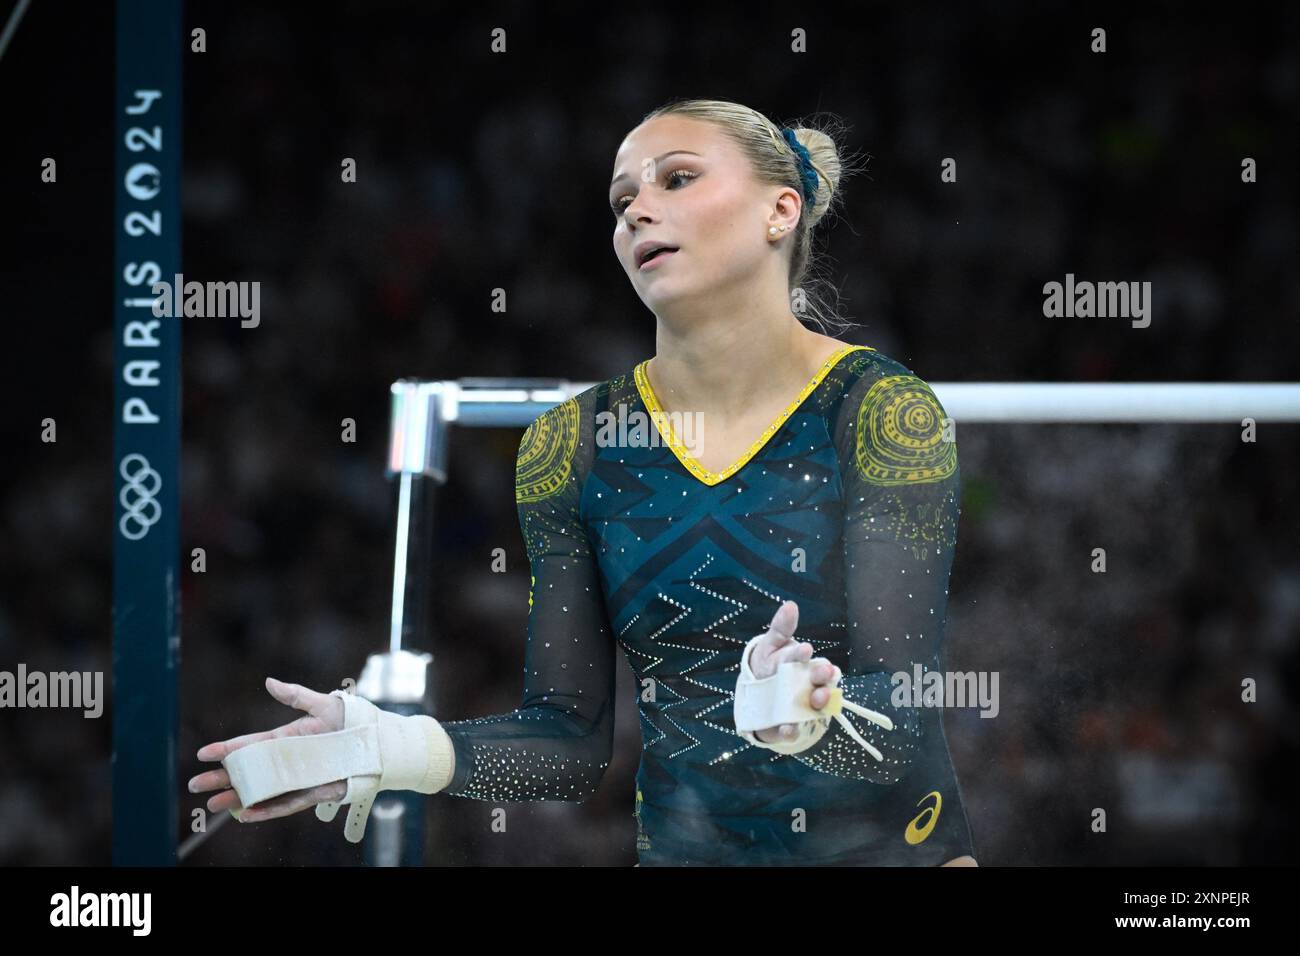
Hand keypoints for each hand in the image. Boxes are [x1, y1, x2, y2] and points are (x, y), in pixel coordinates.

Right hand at [188, 677, 347, 823]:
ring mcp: (298, 778)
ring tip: (213, 804)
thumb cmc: (351, 721)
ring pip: (261, 791)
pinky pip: (286, 805)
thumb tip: (269, 681)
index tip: (203, 753)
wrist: (378, 742)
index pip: (250, 745)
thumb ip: (295, 695)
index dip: (226, 750)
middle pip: (249, 772)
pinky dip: (266, 811)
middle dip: (222, 778)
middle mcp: (287, 760)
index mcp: (286, 739)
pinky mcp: (313, 793)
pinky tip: (246, 815)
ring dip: (238, 798)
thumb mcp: (322, 705)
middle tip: (196, 784)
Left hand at [747, 600, 840, 745]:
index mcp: (803, 663)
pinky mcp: (794, 725)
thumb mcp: (770, 647)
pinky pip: (797, 729)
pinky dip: (793, 731)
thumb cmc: (769, 666)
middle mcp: (810, 684)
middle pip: (820, 680)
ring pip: (817, 704)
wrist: (757, 697)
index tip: (804, 649)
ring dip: (819, 701)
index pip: (808, 657)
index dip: (804, 654)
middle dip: (822, 676)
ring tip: (816, 699)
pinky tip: (789, 728)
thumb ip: (781, 628)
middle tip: (823, 672)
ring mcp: (804, 706)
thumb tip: (790, 605)